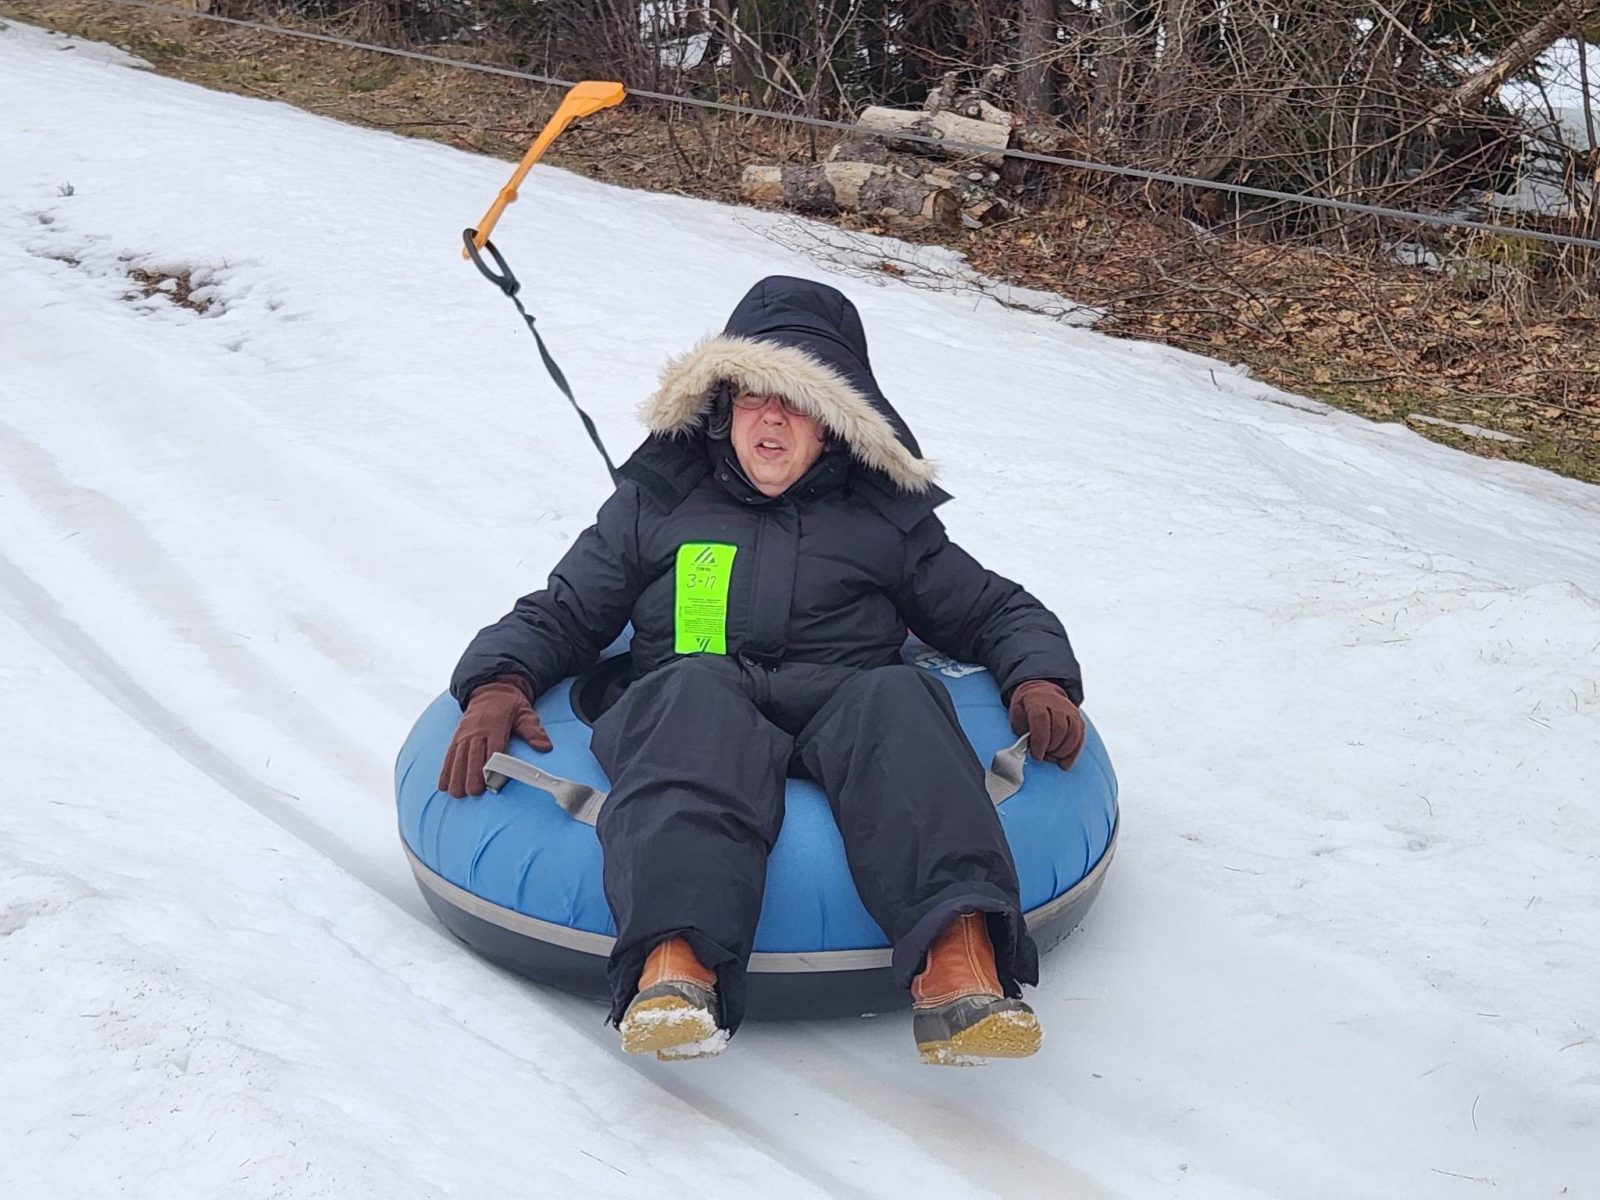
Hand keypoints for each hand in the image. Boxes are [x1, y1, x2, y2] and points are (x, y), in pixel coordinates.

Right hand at [438, 676, 551, 797]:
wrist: (492, 690)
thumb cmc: (511, 706)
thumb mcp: (526, 714)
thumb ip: (534, 731)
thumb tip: (545, 747)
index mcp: (496, 726)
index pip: (493, 748)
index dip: (491, 765)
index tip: (490, 782)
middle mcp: (477, 731)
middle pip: (473, 755)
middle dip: (471, 774)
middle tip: (472, 793)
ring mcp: (465, 734)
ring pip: (458, 757)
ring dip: (456, 776)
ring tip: (456, 794)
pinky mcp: (457, 737)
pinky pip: (450, 754)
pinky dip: (445, 770)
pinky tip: (443, 785)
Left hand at [1007, 680, 1084, 770]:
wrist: (1042, 692)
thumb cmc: (1026, 707)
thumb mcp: (1016, 713)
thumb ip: (1020, 728)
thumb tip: (1025, 745)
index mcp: (1037, 701)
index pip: (1041, 719)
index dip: (1040, 740)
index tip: (1037, 755)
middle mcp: (1057, 705)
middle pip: (1059, 728)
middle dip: (1051, 747)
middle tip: (1043, 756)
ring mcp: (1070, 712)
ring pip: (1073, 733)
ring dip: (1063, 751)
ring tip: (1052, 757)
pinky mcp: (1079, 720)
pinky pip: (1080, 738)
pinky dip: (1073, 753)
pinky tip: (1064, 763)